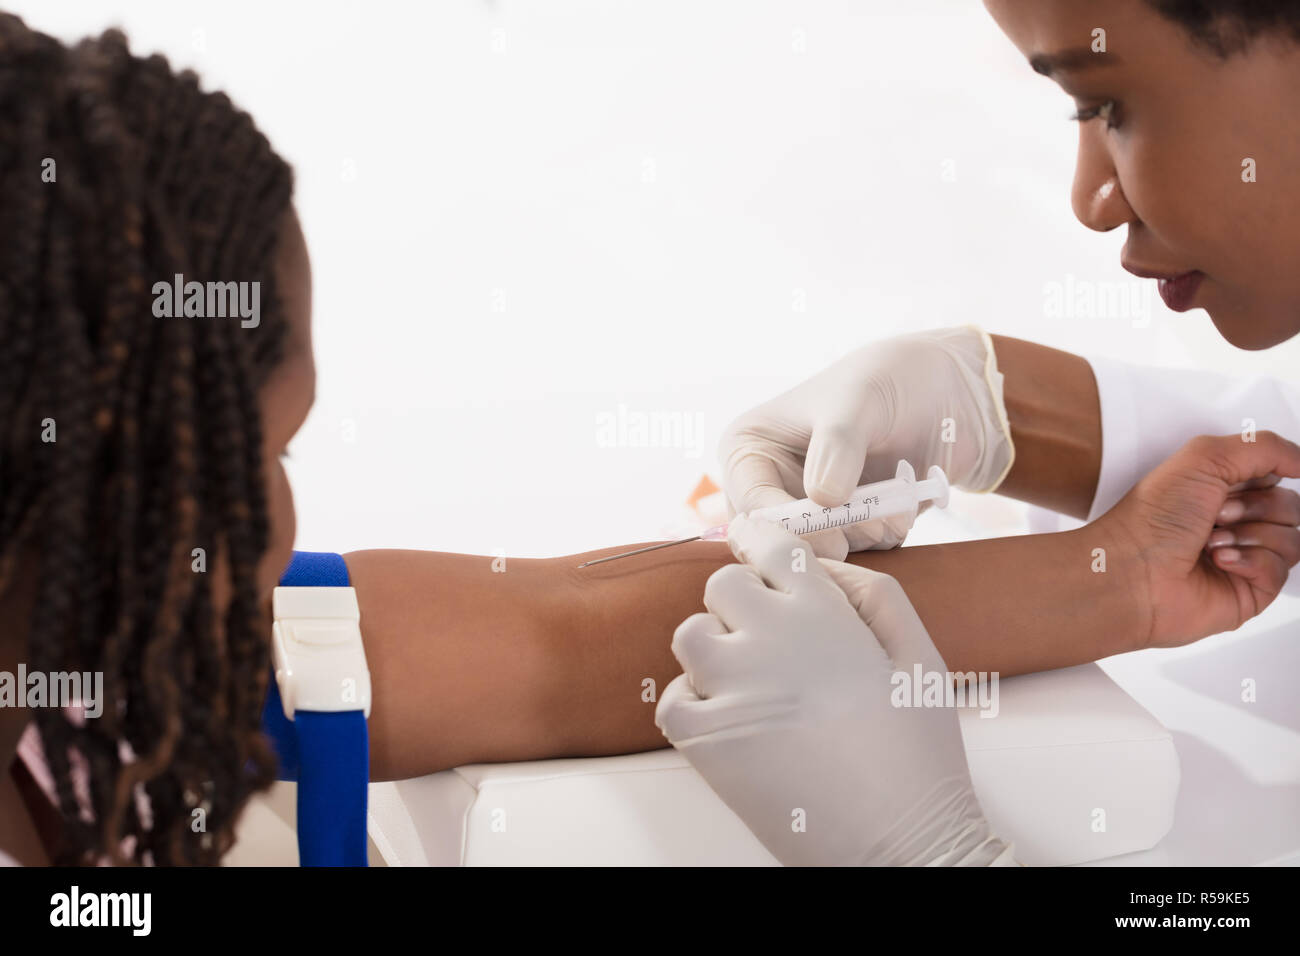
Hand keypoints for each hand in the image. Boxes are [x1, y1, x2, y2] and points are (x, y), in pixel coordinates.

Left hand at [655, 514, 1015, 865]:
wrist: (900, 843)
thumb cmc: (917, 753)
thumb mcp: (920, 655)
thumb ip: (873, 595)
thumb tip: (822, 566)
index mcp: (822, 613)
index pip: (769, 544)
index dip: (758, 541)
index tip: (752, 548)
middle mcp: (769, 638)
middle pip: (721, 584)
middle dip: (740, 601)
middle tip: (768, 638)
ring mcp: (730, 687)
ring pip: (690, 635)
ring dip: (713, 649)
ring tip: (750, 684)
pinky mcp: (703, 739)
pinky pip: (672, 699)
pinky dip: (692, 705)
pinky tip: (731, 723)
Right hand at [717, 326, 1013, 558]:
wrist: (946, 390)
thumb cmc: (889, 379)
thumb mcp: (858, 400)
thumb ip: (838, 445)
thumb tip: (823, 499)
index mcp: (750, 448)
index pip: (751, 504)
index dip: (789, 528)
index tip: (836, 539)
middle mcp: (770, 484)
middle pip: (778, 540)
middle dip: (827, 542)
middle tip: (872, 528)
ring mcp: (809, 509)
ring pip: (818, 553)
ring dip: (861, 542)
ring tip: (896, 511)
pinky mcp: (845, 526)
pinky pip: (854, 556)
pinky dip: (879, 543)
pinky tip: (902, 514)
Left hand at [1096, 431, 1299, 648]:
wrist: (1131, 573)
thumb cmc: (1153, 518)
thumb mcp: (1205, 457)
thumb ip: (1262, 446)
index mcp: (1222, 488)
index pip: (1277, 474)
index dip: (1267, 475)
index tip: (1241, 481)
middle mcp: (1236, 521)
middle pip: (1292, 505)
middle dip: (1255, 506)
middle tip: (1216, 514)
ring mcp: (1245, 556)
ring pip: (1293, 537)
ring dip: (1251, 534)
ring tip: (1210, 542)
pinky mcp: (1250, 590)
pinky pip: (1282, 569)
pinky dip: (1251, 561)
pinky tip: (1218, 563)